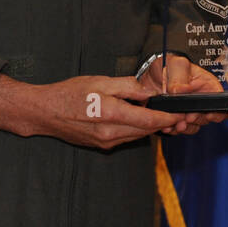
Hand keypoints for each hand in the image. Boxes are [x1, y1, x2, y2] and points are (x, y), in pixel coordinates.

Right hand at [0, 72, 189, 148]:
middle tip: (178, 113)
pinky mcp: (102, 145)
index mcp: (112, 115)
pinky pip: (126, 137)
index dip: (169, 118)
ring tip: (162, 113)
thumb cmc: (70, 93)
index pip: (149, 121)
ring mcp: (106, 142)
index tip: (182, 113)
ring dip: (150, 126)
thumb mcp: (101, 81)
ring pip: (137, 135)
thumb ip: (129, 87)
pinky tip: (138, 117)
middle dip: (164, 122)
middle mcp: (110, 134)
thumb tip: (151, 92)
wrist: (45, 112)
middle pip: (146, 130)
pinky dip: (136, 128)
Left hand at [139, 53, 226, 133]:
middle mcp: (201, 100)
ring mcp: (189, 110)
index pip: (218, 101)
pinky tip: (167, 126)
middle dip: (197, 119)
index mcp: (207, 86)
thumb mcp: (177, 65)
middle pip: (206, 116)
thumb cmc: (171, 65)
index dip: (216, 110)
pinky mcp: (177, 117)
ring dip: (185, 127)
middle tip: (187, 118)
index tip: (208, 114)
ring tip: (177, 124)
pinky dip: (173, 129)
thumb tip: (181, 90)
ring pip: (193, 126)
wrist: (152, 73)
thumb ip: (179, 77)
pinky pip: (179, 128)